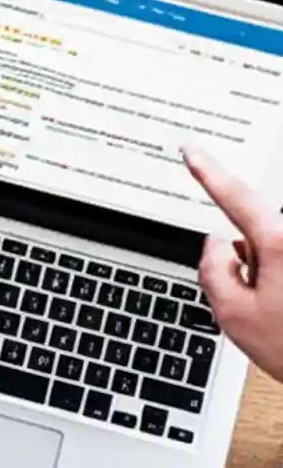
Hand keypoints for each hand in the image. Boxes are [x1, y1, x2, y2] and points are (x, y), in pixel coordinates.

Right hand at [183, 144, 282, 379]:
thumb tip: (216, 244)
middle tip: (258, 305)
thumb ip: (212, 269)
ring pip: (274, 252)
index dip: (208, 172)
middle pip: (255, 233)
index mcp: (280, 243)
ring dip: (269, 276)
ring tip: (282, 316)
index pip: (234, 197)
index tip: (193, 150)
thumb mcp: (233, 315)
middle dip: (246, 261)